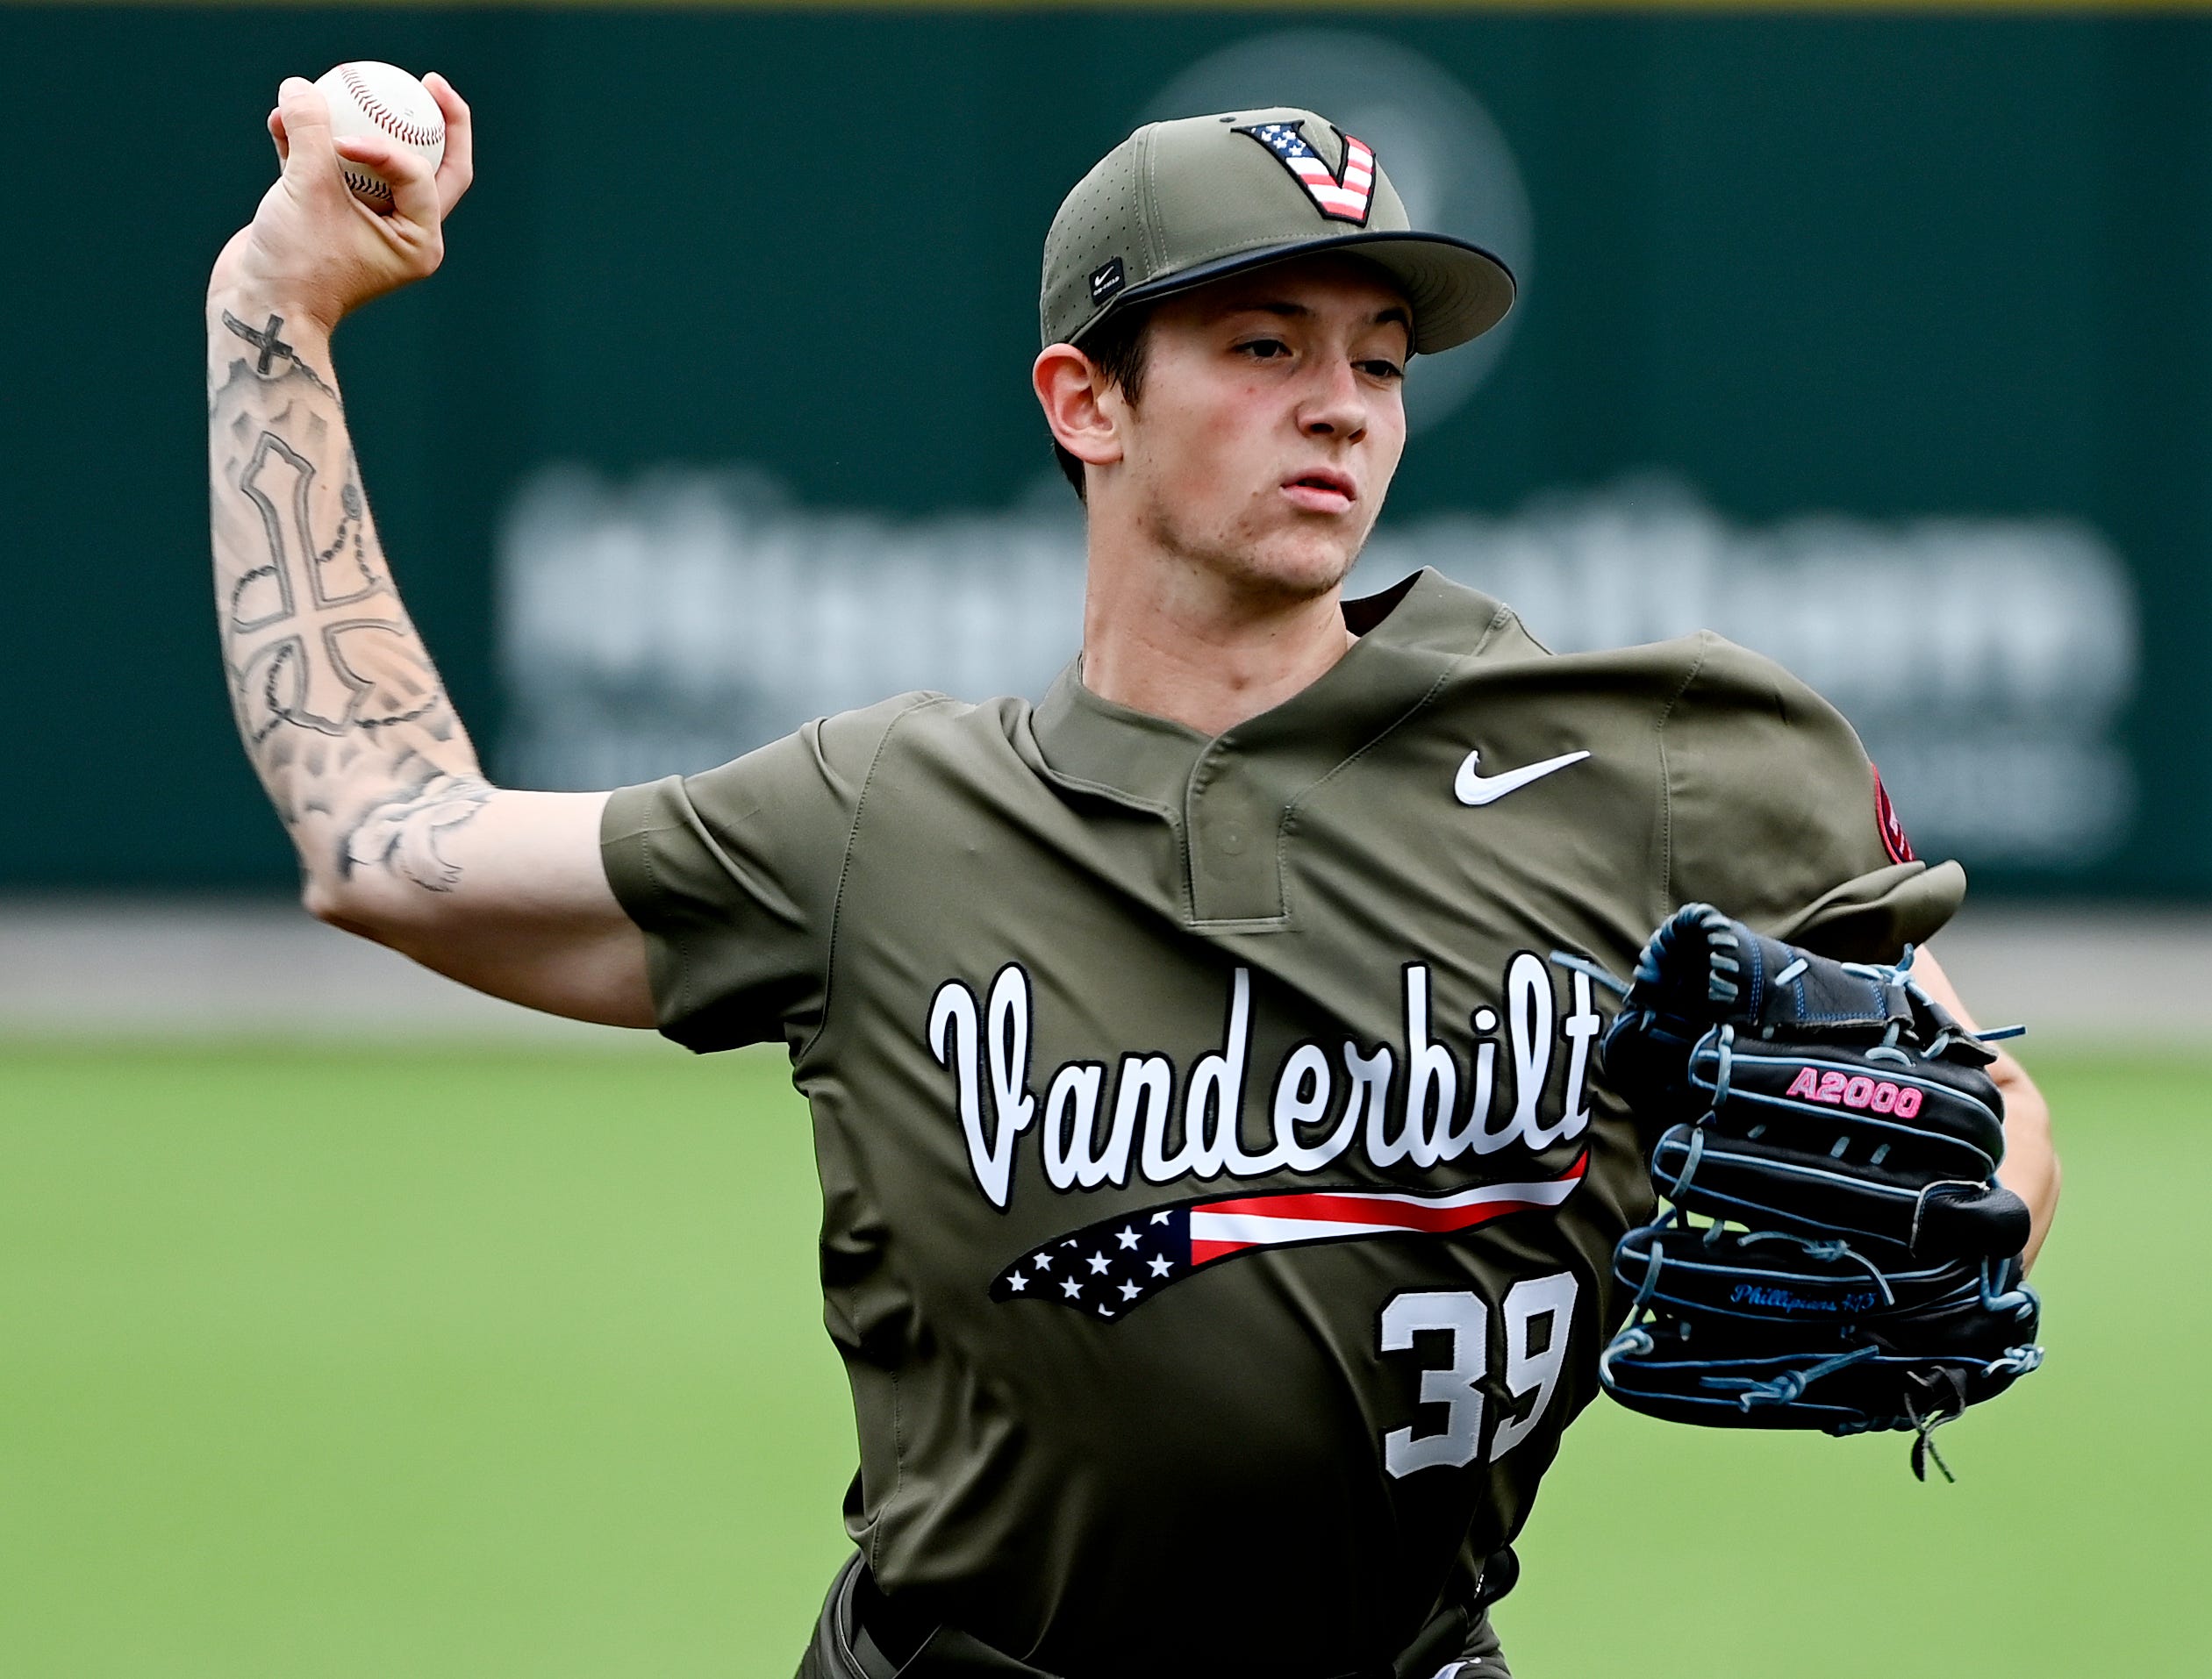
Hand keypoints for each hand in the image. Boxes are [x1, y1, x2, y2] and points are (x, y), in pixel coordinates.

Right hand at [208, 71, 474, 332]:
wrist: (257, 310)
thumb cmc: (296, 264)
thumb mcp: (307, 192)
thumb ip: (310, 133)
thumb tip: (300, 86)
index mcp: (419, 240)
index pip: (423, 174)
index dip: (388, 145)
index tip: (343, 142)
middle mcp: (401, 232)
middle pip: (430, 164)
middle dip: (433, 122)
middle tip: (427, 82)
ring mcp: (364, 222)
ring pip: (368, 161)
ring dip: (342, 125)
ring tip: (319, 90)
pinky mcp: (326, 216)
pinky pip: (325, 168)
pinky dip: (304, 143)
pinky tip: (280, 117)